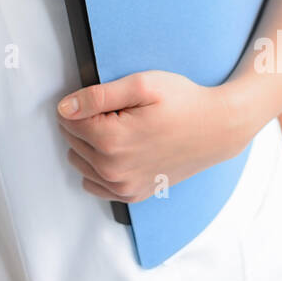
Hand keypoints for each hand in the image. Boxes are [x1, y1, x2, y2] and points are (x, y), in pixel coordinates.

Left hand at [56, 69, 238, 203]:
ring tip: (122, 129)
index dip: (83, 102)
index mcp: (111, 140)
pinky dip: (98, 165)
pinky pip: (93, 182)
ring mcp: (122, 187)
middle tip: (118, 111)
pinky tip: (120, 150)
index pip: (67, 118)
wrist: (217, 129)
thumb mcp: (141, 85)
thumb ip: (97, 96)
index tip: (107, 98)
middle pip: (71, 139)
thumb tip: (64, 108)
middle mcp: (113, 170)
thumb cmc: (183, 102)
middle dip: (86, 122)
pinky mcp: (132, 195)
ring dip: (90, 144)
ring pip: (78, 160)